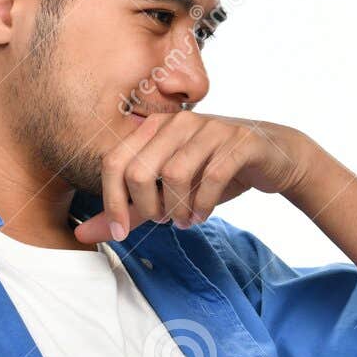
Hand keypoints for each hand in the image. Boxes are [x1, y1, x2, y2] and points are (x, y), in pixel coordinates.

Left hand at [74, 111, 319, 243]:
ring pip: (175, 174)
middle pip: (139, 170)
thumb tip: (81, 235)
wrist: (275, 157)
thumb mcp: (167, 192)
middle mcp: (179, 121)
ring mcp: (211, 128)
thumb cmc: (215, 172)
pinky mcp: (241, 140)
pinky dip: (204, 204)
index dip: (112, 202)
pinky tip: (204, 215)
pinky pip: (213, 176)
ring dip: (178, 209)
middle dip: (148, 207)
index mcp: (155, 127)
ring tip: (186, 219)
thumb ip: (128, 210)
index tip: (122, 233)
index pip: (114, 162)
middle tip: (164, 220)